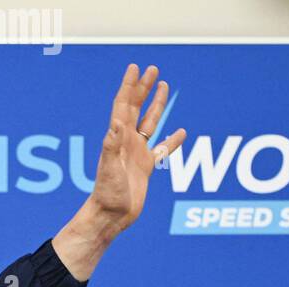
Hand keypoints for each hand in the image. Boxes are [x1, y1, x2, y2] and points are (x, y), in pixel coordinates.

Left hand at [90, 63, 186, 233]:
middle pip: (136, 108)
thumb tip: (116, 122)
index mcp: (118, 140)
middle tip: (153, 69)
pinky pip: (162, 149)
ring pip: (150, 123)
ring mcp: (136, 154)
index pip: (123, 106)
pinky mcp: (145, 168)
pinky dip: (172, 140)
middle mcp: (127, 143)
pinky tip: (181, 132)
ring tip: (164, 86)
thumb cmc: (107, 195)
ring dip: (157, 105)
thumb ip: (111, 146)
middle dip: (143, 88)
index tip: (135, 67)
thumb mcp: (109, 169)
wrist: (110, 217)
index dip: (129, 86)